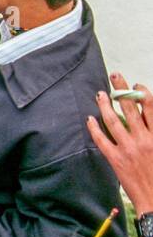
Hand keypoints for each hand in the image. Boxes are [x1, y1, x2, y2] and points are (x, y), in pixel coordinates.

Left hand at [86, 73, 152, 214]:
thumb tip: (147, 114)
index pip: (150, 106)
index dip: (142, 93)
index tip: (136, 85)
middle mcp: (143, 139)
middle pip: (129, 108)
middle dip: (121, 90)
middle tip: (114, 76)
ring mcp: (128, 149)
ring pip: (113, 121)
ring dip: (105, 104)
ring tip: (100, 93)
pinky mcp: (115, 160)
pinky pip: (102, 140)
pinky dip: (94, 128)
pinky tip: (89, 118)